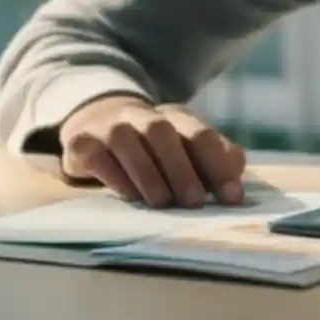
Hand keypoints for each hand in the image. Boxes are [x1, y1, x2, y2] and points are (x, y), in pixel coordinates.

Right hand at [58, 95, 246, 208]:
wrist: (97, 120)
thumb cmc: (154, 146)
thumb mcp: (186, 147)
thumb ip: (215, 159)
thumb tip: (237, 173)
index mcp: (176, 117)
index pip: (201, 135)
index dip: (218, 166)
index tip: (232, 197)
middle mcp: (143, 116)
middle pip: (164, 134)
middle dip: (182, 169)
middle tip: (195, 202)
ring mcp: (110, 126)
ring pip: (128, 141)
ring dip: (147, 173)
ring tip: (162, 203)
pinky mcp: (82, 142)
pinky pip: (98, 155)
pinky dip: (115, 175)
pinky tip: (130, 196)